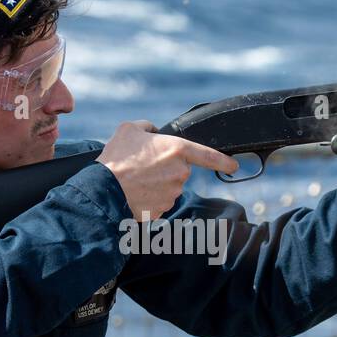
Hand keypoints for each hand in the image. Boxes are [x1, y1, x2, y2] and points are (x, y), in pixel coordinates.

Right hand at [97, 120, 238, 218]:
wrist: (103, 191)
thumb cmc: (116, 158)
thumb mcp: (129, 129)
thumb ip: (148, 127)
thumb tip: (153, 132)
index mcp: (177, 149)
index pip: (209, 156)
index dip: (224, 161)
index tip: (233, 166)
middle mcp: (180, 173)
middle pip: (178, 170)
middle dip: (163, 168)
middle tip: (140, 165)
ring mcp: (172, 193)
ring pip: (168, 186)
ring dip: (155, 183)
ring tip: (133, 179)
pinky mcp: (162, 209)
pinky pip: (159, 200)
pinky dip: (148, 197)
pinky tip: (134, 192)